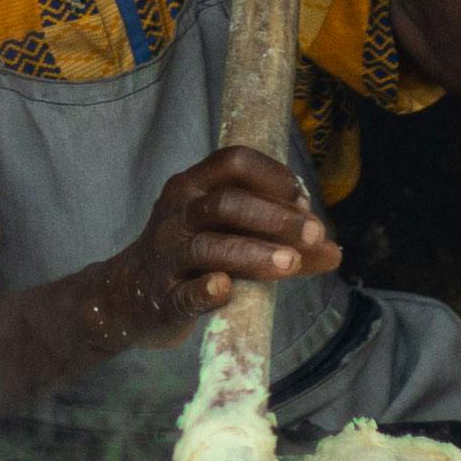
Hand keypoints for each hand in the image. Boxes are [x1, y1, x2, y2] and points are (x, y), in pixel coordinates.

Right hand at [94, 147, 339, 348]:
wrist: (126, 297)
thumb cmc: (190, 258)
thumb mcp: (227, 234)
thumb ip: (278, 238)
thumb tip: (334, 251)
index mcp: (193, 187)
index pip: (234, 162)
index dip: (274, 177)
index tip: (304, 201)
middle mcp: (177, 214)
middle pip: (226, 203)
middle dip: (275, 217)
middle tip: (314, 234)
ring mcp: (167, 256)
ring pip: (210, 247)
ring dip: (254, 253)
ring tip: (291, 263)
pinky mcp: (163, 298)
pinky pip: (184, 294)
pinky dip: (207, 290)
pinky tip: (227, 289)